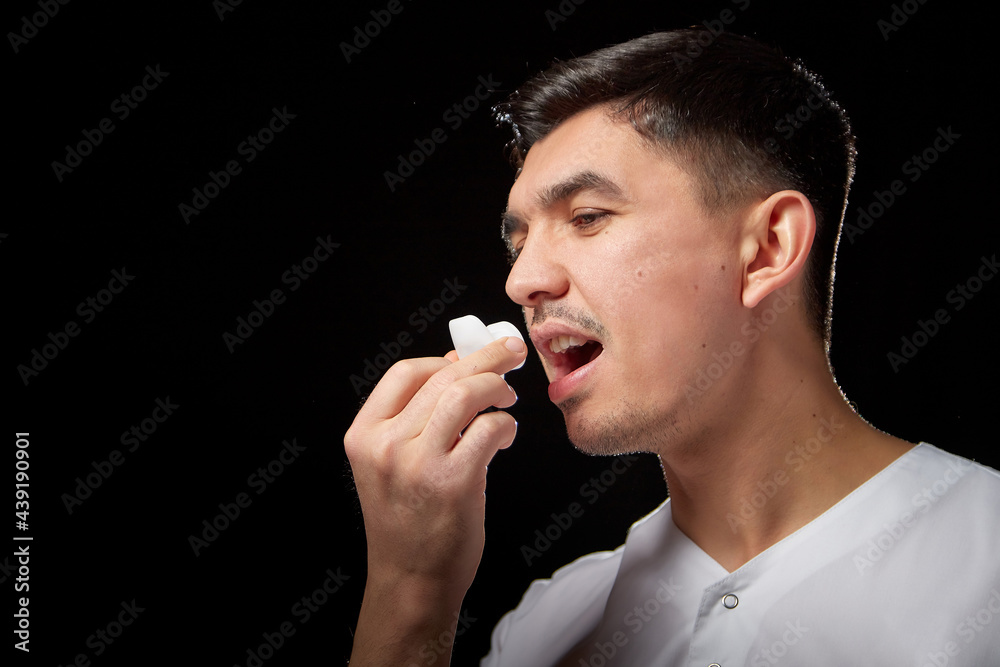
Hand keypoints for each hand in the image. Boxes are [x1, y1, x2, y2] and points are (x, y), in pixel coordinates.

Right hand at [345, 336, 525, 663]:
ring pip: (465, 393)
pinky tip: (506, 434)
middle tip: (510, 351)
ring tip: (507, 395)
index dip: (444, 358)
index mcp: (365, 435)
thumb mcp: (391, 464)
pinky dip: (505, 424)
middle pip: (442, 377)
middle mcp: (386, 445)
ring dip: (496, 385)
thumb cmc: (408, 522)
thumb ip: (415, 419)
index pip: (405, 373)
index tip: (469, 354)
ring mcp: (418, 463)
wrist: (412, 580)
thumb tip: (457, 365)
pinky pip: (489, 428)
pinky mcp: (454, 482)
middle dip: (484, 357)